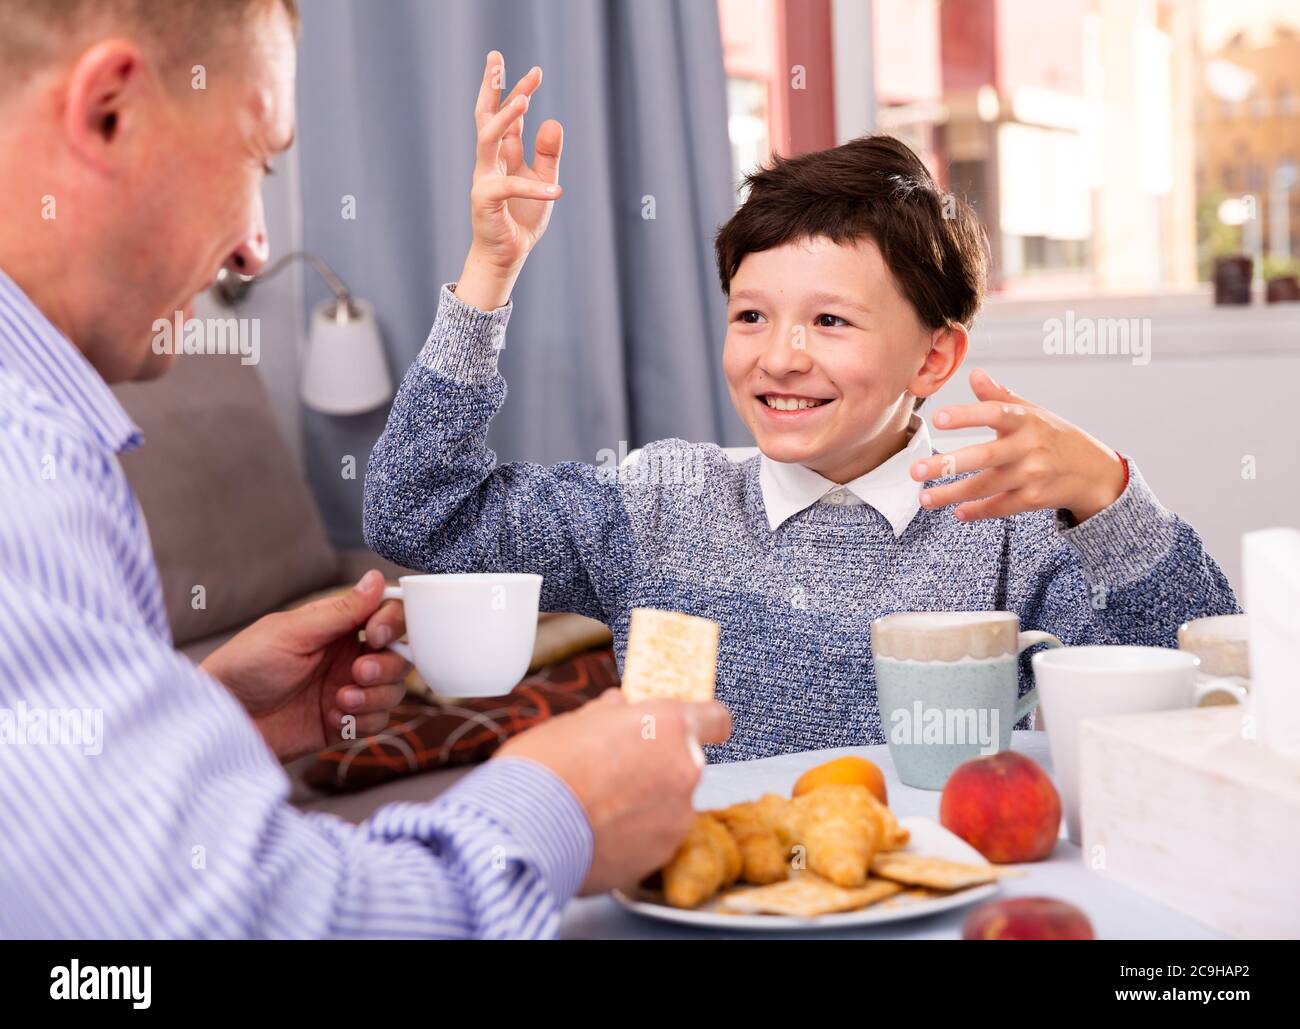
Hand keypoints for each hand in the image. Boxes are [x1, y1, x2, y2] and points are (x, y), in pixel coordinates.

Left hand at [201, 571, 409, 761]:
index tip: (376, 634)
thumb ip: (341, 611)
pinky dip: (363, 720)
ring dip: (375, 696)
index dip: (393, 623)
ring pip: (394, 690)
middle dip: (386, 665)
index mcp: (337, 627)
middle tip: (358, 672)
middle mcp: (348, 656)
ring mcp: (348, 689)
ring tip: (342, 700)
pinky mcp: (344, 723)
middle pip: (400, 655)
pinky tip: (333, 717)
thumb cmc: (244, 667)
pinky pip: (378, 721)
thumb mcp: (293, 633)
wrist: (222, 720)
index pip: (386, 615)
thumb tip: (375, 577)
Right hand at [456, 50, 564, 311]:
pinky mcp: (485, 200)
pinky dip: (534, 188)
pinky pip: (510, 187)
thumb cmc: (521, 217)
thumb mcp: (543, 180)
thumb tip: (552, 121)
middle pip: (486, 116)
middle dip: (492, 87)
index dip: (518, 92)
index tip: (535, 71)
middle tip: (496, 59)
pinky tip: (557, 190)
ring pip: (488, 139)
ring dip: (506, 118)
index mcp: (503, 153)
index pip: (508, 115)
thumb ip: (547, 154)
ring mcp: (484, 178)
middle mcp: (489, 161)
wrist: (507, 254)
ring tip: (525, 100)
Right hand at [497, 689, 731, 894]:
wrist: (522, 831)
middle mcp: (684, 770)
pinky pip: (653, 838)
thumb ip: (610, 715)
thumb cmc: (543, 770)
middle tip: (615, 771)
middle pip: (684, 764)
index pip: (715, 718)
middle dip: (657, 766)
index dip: (702, 722)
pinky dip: (633, 836)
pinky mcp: (660, 857)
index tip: (688, 727)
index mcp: (668, 726)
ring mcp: (676, 818)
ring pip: (669, 804)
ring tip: (598, 807)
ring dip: (645, 804)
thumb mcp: (573, 722)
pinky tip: (596, 832)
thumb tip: (618, 707)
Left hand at [909, 368, 1126, 523]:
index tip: (938, 418)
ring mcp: (1032, 475)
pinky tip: (957, 512)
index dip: (966, 415)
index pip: (993, 414)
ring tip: (924, 498)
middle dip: (947, 464)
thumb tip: (975, 373)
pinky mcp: (1034, 499)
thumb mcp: (1033, 412)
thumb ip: (1001, 396)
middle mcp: (1028, 447)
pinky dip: (978, 511)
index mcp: (1025, 420)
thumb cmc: (1056, 437)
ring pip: (986, 486)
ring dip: (952, 494)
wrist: (1094, 472)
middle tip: (916, 470)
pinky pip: (1000, 506)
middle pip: (984, 456)